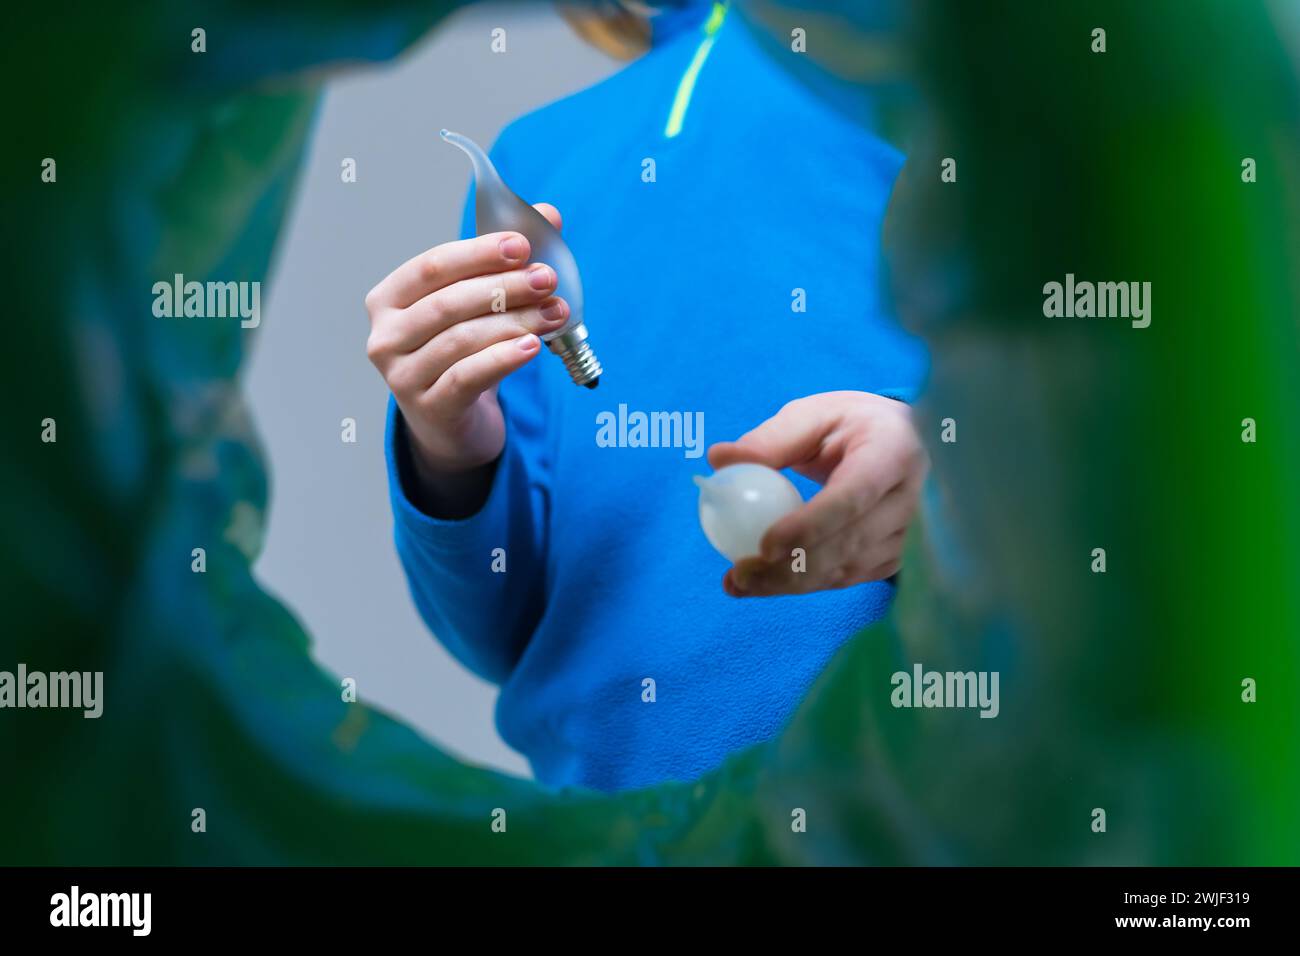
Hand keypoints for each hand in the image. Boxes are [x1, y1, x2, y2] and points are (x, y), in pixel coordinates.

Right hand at [364, 204, 567, 481]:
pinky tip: (532, 347)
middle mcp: (386, 335)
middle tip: (547, 279)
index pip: (432, 266)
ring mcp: (403, 375)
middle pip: (448, 302)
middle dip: (504, 287)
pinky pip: (468, 376)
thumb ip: (508, 260)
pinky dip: (503, 358)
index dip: (478, 252)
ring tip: (554, 313)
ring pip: (461, 339)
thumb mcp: (481, 304)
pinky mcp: (429, 407)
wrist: (453, 421)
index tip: (523, 245)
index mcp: (389, 298)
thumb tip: (548, 215)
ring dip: (514, 322)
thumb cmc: (462, 352)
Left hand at [706, 391, 926, 597]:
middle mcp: (911, 498)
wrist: (903, 443)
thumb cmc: (850, 424)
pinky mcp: (895, 558)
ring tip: (739, 581)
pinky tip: (761, 585)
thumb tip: (719, 459)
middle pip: (848, 544)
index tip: (764, 546)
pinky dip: (801, 586)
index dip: (811, 526)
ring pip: (846, 570)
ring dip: (790, 583)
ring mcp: (908, 535)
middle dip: (790, 567)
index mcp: (893, 452)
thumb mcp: (813, 415)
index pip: (854, 497)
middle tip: (739, 572)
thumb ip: (769, 439)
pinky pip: (845, 579)